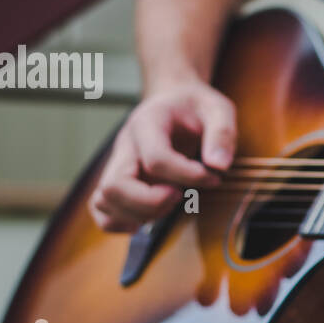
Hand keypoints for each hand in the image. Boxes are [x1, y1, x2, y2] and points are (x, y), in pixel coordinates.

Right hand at [88, 80, 236, 232]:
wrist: (175, 100)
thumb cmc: (196, 107)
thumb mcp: (218, 109)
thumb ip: (222, 134)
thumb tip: (219, 166)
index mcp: (148, 123)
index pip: (156, 159)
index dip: (187, 176)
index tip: (213, 178)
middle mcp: (126, 145)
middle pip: (115, 186)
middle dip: (152, 203)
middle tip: (180, 195)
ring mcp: (118, 164)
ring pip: (104, 200)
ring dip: (140, 213)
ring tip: (170, 202)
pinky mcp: (119, 180)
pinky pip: (101, 209)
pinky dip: (119, 222)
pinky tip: (147, 219)